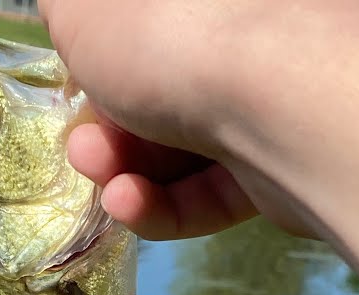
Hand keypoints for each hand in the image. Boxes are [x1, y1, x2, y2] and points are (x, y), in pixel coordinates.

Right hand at [40, 0, 358, 294]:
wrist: (289, 104)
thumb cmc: (174, 37)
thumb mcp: (85, 5)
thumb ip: (70, 8)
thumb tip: (68, 12)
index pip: (143, 27)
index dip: (101, 58)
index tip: (75, 86)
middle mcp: (248, 32)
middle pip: (161, 88)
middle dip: (107, 127)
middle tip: (84, 151)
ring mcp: (276, 99)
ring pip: (187, 143)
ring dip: (130, 173)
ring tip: (109, 189)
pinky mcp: (290, 165)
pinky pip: (217, 188)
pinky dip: (169, 205)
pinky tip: (134, 209)